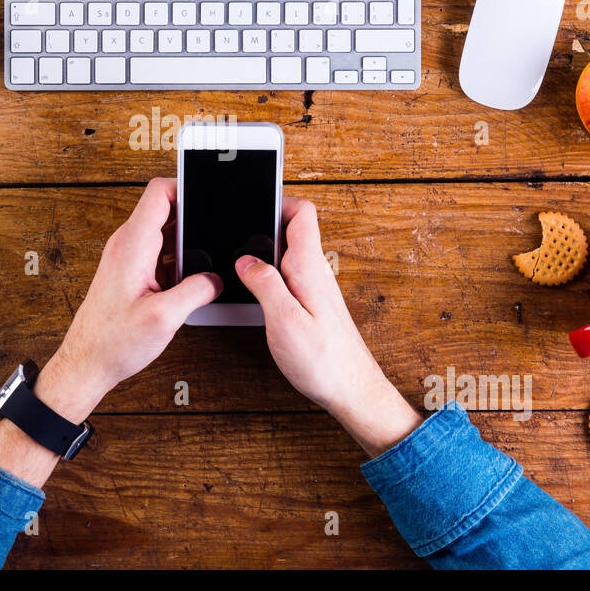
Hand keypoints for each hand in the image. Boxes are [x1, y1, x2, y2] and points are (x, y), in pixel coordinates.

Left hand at [36, 177, 221, 423]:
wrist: (86, 363)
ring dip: (185, 244)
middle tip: (213, 236)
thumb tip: (215, 280)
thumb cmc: (112, 342)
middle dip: (192, 219)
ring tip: (200, 267)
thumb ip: (196, 291)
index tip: (208, 196)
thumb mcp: (164, 317)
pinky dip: (176, 262)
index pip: (158, 192)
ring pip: (163, 234)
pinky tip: (186, 284)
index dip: (185, 187)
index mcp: (132, 245)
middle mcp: (126, 245)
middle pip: (164, 210)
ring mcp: (126, 258)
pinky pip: (158, 254)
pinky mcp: (129, 272)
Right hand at [234, 197, 421, 456]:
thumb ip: (265, 285)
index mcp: (309, 269)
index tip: (252, 200)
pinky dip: (270, 273)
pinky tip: (255, 290)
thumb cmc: (324, 362)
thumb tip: (246, 260)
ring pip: (289, 253)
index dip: (278, 199)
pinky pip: (289, 275)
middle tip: (237, 228)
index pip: (302, 213)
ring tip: (240, 258)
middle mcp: (315, 272)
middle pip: (293, 229)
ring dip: (266, 250)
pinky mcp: (313, 304)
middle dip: (264, 222)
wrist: (352, 391)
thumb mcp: (285, 322)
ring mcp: (315, 288)